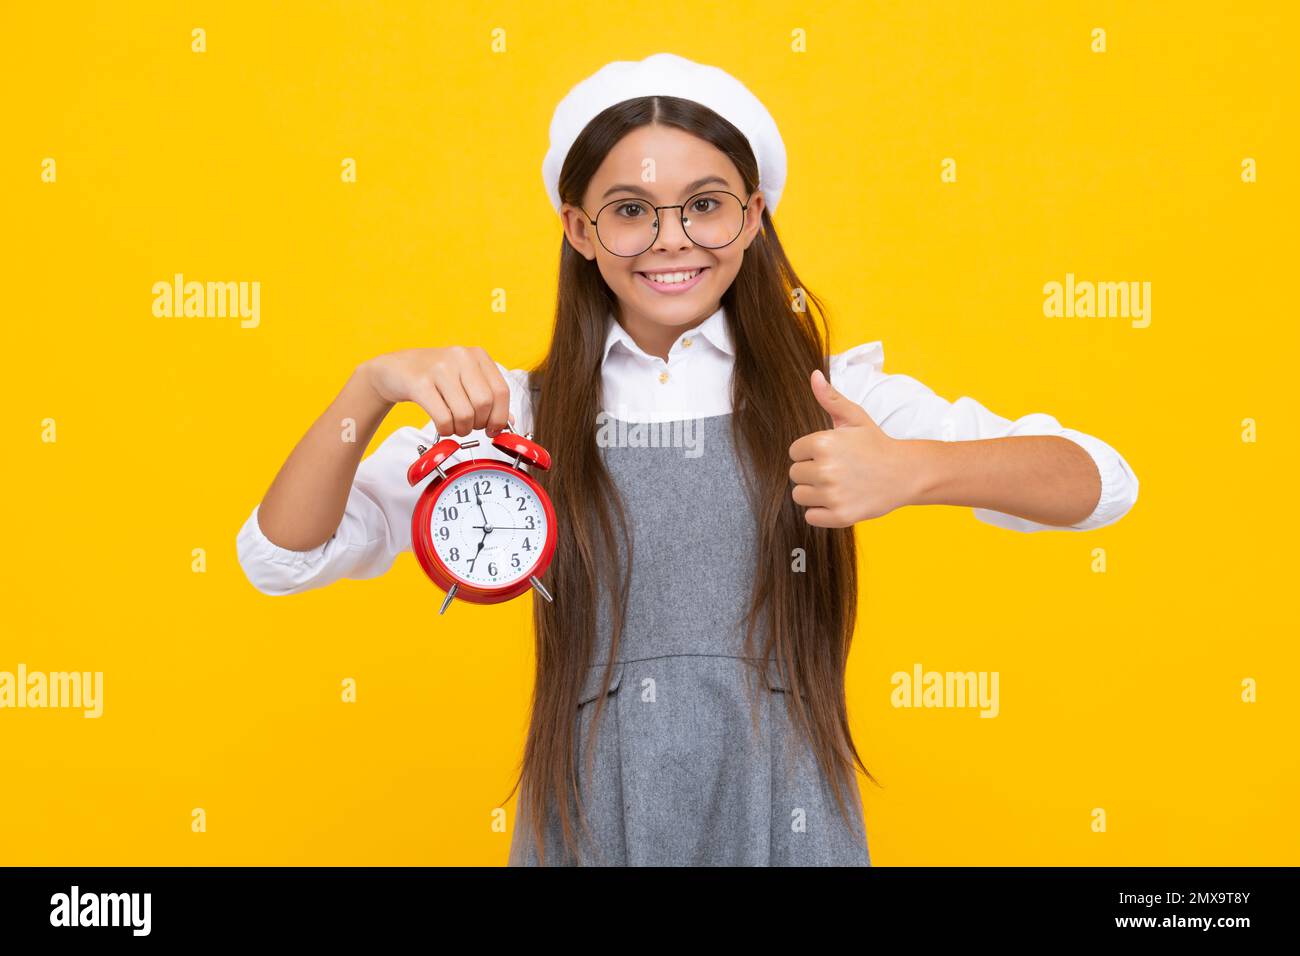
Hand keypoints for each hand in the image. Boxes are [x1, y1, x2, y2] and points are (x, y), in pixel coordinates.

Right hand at [359, 346, 514, 436]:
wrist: (394, 369)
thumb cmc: (434, 377)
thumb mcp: (465, 380)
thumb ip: (488, 398)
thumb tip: (509, 423)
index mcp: (477, 355)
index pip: (502, 391)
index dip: (500, 417)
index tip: (493, 429)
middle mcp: (460, 357)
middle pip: (485, 403)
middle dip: (480, 424)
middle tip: (469, 427)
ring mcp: (439, 368)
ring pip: (465, 413)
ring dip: (461, 429)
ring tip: (454, 426)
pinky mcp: (419, 383)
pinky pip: (443, 418)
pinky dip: (446, 430)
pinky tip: (442, 426)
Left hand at [788, 369, 923, 526]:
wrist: (906, 473)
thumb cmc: (876, 444)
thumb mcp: (855, 418)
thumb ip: (830, 398)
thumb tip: (814, 376)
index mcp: (823, 442)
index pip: (794, 452)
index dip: (810, 453)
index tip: (830, 454)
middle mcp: (825, 469)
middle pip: (795, 474)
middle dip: (811, 472)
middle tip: (837, 470)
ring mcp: (832, 494)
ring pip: (799, 495)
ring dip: (814, 492)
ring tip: (837, 485)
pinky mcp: (839, 516)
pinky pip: (810, 516)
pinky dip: (821, 512)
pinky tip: (838, 500)